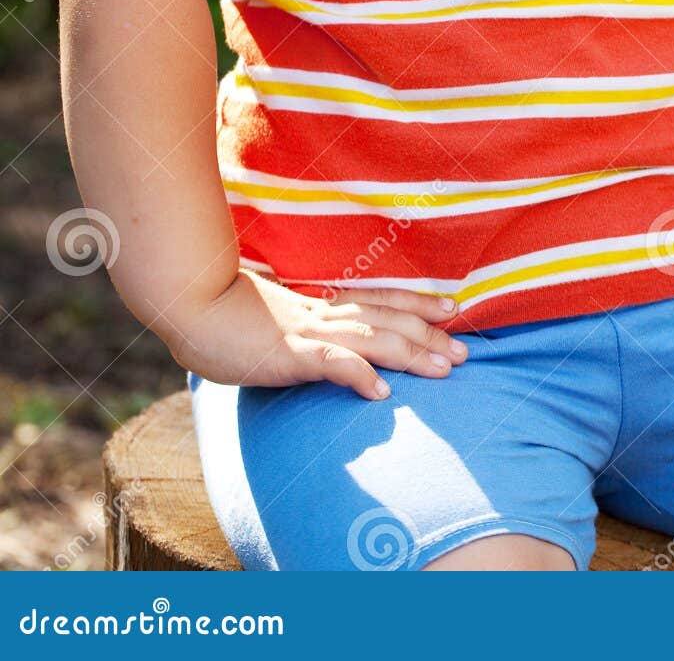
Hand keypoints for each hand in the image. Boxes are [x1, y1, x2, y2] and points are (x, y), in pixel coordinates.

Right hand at [170, 270, 468, 397]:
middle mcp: (322, 313)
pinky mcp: (287, 353)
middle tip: (465, 353)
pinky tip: (382, 392)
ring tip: (444, 370)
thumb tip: (319, 341)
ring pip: (372, 338)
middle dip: (430, 335)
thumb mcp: (273, 319)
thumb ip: (301, 328)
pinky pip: (330, 362)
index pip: (380, 299)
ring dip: (411, 353)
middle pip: (388, 320)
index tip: (453, 308)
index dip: (418, 303)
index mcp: (320, 305)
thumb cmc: (224, 313)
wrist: (190, 303)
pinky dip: (359, 374)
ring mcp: (307, 331)